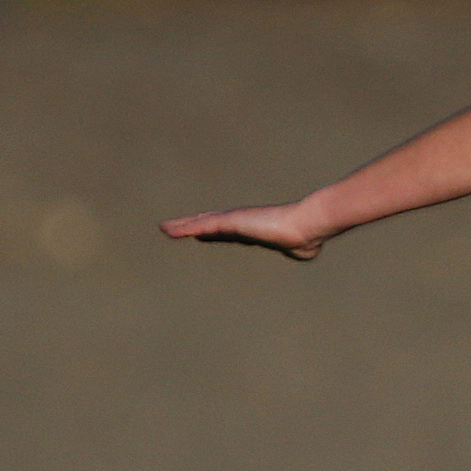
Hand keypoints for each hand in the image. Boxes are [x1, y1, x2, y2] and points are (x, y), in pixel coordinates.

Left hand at [163, 201, 330, 260]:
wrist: (306, 227)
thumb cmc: (306, 237)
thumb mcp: (301, 249)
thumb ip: (297, 249)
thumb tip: (306, 250)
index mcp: (253, 230)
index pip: (227, 230)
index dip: (212, 231)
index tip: (201, 233)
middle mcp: (240, 222)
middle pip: (210, 223)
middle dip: (193, 225)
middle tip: (177, 227)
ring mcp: (232, 221)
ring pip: (200, 223)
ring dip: (181, 226)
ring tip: (164, 228)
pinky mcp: (227, 223)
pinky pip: (199, 226)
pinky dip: (182, 228)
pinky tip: (166, 230)